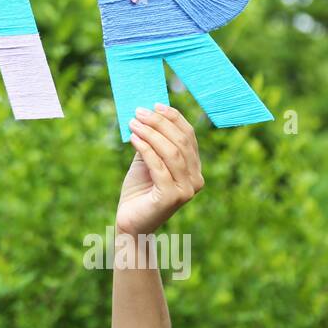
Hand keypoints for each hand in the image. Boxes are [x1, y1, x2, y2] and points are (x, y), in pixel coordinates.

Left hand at [118, 103, 204, 235]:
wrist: (131, 223)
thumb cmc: (139, 191)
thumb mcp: (147, 161)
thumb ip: (152, 142)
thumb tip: (147, 113)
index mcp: (195, 169)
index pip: (189, 137)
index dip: (174, 118)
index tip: (156, 105)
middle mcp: (196, 179)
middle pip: (181, 142)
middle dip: (160, 123)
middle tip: (140, 112)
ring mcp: (186, 190)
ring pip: (171, 152)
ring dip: (151, 133)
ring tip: (133, 122)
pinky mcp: (172, 197)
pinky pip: (158, 166)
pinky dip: (145, 149)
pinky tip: (133, 138)